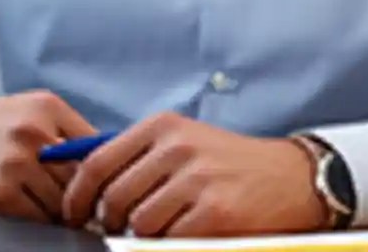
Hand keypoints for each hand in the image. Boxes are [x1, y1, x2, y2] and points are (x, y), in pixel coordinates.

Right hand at [0, 90, 96, 222]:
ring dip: (59, 212)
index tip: (97, 187)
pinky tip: (23, 211)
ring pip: (63, 203)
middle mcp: (33, 130)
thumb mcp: (23, 113)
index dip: (101, 173)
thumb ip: (62, 133)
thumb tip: (106, 166)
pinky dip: (37, 222)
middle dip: (80, 197)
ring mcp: (15, 161)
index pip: (97, 146)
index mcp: (46, 106)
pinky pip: (38, 219)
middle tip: (76, 206)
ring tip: (43, 206)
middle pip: (82, 178)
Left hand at [63, 112, 327, 237]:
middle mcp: (177, 147)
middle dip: (109, 222)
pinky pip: (169, 241)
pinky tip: (187, 233)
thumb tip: (83, 184)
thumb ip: (137, 157)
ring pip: (138, 224)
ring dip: (143, 236)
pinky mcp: (215, 213)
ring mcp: (197, 179)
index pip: (96, 163)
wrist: (293, 178)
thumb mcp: (184, 143)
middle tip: (118, 229)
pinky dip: (171, 244)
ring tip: (163, 228)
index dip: (76, 196)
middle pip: (113, 198)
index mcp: (163, 126)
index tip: (74, 214)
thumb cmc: (231, 164)